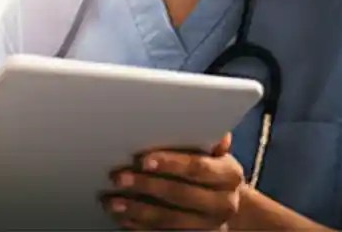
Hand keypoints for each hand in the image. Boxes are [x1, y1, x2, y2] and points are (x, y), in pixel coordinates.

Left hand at [102, 134, 244, 229]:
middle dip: (146, 186)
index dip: (170, 163)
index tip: (143, 159)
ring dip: (138, 211)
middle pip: (181, 195)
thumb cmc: (205, 163)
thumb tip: (203, 120)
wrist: (220, 198)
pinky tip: (122, 218)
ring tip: (112, 201)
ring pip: (171, 221)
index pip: (198, 167)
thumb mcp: (209, 148)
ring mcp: (209, 225)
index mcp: (229, 174)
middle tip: (118, 177)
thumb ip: (203, 134)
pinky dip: (140, 227)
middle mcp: (224, 203)